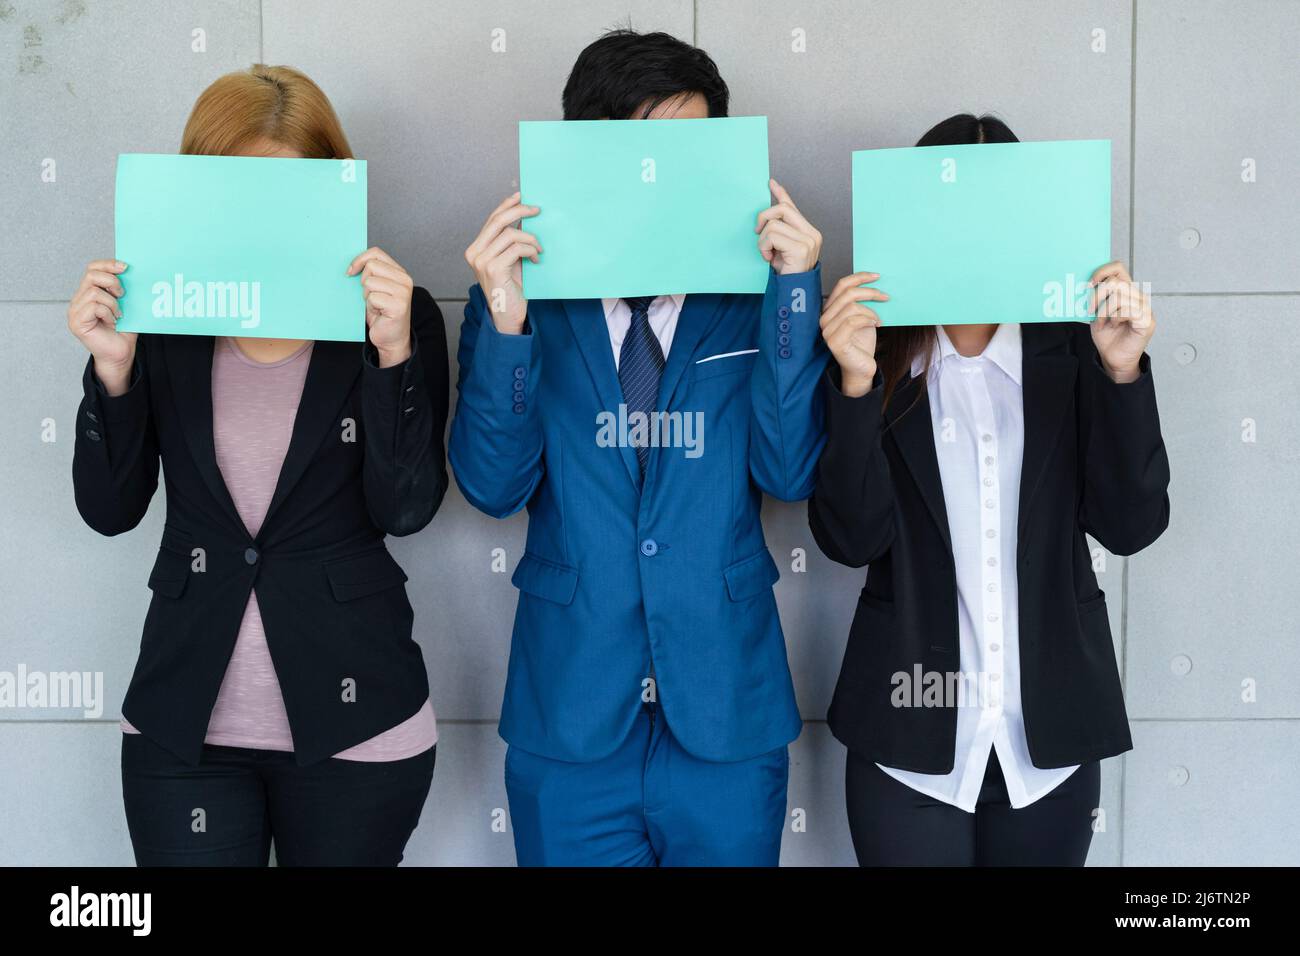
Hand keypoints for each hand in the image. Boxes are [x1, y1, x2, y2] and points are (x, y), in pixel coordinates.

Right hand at [68, 259, 135, 396]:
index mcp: (89, 292)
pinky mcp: (76, 322)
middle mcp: (78, 300)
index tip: (126, 267)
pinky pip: (94, 306)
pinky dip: (108, 312)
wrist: (121, 354)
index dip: (108, 264)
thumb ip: (123, 290)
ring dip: (112, 302)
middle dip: (112, 281)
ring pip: (94, 291)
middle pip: (91, 275)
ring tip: (118, 314)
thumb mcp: (126, 305)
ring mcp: (74, 311)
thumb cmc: (123, 331)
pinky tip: (112, 322)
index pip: (92, 268)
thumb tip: (131, 270)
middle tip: (123, 295)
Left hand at [349, 247, 413, 367]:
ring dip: (367, 295)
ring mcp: (403, 292)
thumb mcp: (376, 288)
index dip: (359, 260)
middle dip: (364, 281)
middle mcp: (404, 279)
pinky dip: (370, 306)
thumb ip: (370, 273)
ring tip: (375, 305)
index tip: (350, 272)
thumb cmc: (381, 313)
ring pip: (370, 282)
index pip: (376, 253)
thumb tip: (351, 264)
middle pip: (371, 265)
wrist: (391, 338)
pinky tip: (378, 312)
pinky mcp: (398, 305)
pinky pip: (372, 297)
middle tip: (370, 295)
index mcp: (399, 272)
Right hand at [464, 192, 540, 334]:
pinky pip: (516, 248)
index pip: (491, 219)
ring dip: (531, 239)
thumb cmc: (511, 290)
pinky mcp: (493, 268)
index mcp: (476, 249)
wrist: (508, 317)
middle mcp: (475, 253)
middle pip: (498, 220)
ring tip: (539, 250)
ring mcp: (482, 261)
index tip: (521, 195)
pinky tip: (536, 260)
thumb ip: (512, 241)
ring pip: (510, 234)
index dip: (506, 205)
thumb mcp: (511, 261)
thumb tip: (526, 218)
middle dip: (520, 211)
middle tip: (537, 210)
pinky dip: (530, 251)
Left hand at [756, 178, 820, 274]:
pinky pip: (772, 236)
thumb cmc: (787, 273)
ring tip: (767, 254)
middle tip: (757, 232)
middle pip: (782, 209)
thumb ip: (779, 230)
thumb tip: (767, 217)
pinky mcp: (801, 248)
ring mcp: (809, 241)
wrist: (793, 293)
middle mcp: (812, 234)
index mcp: (809, 232)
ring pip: (773, 224)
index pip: (792, 207)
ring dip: (763, 240)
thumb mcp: (781, 248)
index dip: (781, 194)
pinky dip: (764, 247)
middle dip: (764, 218)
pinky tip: (769, 258)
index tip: (771, 183)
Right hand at [821, 272, 887, 396]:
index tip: (877, 276)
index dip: (860, 277)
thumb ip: (862, 302)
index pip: (842, 285)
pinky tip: (875, 325)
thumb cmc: (862, 344)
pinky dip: (868, 320)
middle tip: (885, 297)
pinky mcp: (834, 341)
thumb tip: (875, 284)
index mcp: (830, 309)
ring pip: (851, 307)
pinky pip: (852, 322)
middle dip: (870, 292)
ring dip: (871, 311)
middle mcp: (825, 318)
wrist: (861, 367)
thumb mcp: (864, 317)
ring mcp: (827, 330)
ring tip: (878, 320)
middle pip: (847, 293)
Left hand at [1089, 260, 1154, 382]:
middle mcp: (1137, 296)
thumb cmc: (1107, 335)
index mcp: (1125, 291)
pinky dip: (1114, 317)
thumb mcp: (1096, 313)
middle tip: (1090, 310)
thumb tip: (1083, 285)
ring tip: (1101, 322)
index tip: (1089, 284)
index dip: (1102, 271)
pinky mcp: (1147, 320)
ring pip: (1119, 296)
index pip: (1117, 267)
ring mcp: (1144, 307)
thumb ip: (1094, 298)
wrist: (1113, 358)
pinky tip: (1113, 325)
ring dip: (1104, 311)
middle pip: (1115, 282)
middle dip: (1097, 295)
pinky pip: (1127, 310)